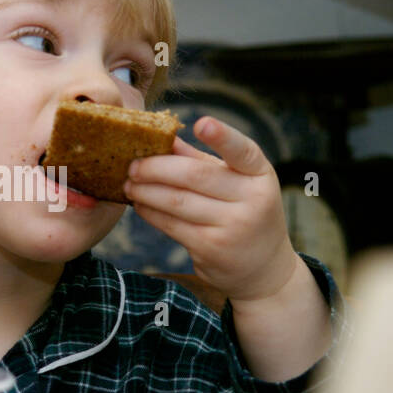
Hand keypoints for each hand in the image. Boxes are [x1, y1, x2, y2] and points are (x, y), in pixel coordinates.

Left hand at [123, 116, 298, 302]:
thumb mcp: (237, 184)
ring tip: (128, 183)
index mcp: (260, 175)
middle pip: (194, 176)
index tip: (201, 123)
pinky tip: (139, 204)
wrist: (263, 268)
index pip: (243, 151)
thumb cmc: (244, 213)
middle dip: (155, 167)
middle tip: (132, 164)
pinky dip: (150, 212)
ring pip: (177, 201)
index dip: (223, 136)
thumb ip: (202, 160)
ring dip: (145, 190)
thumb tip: (164, 136)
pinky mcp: (211, 248)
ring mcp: (232, 226)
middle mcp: (251, 200)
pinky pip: (171, 224)